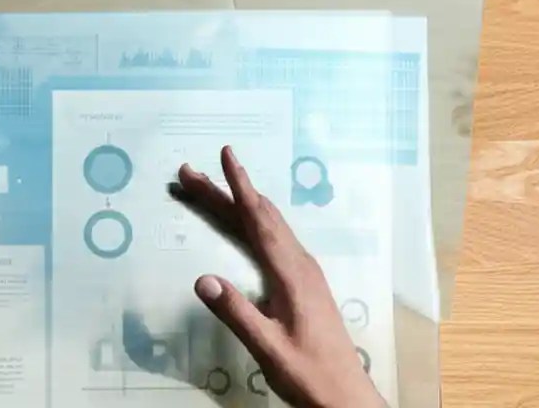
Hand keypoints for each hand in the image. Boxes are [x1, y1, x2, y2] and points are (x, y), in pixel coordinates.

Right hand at [177, 147, 384, 407]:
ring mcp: (305, 272)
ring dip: (238, 202)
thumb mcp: (268, 349)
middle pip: (259, 216)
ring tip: (211, 187)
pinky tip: (247, 222)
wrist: (346, 397)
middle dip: (226, 190)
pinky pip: (274, 238)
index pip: (259, 220)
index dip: (239, 186)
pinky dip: (253, 220)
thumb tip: (201, 278)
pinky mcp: (304, 283)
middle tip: (191, 172)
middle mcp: (300, 265)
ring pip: (268, 225)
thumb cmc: (309, 375)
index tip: (225, 155)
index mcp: (291, 274)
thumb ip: (236, 313)